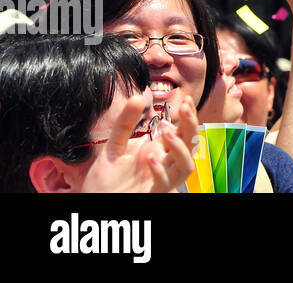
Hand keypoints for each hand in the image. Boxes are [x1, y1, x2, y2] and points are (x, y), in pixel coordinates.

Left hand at [82, 93, 196, 192]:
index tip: (185, 99)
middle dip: (191, 125)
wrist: (94, 203)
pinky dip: (161, 171)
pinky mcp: (153, 193)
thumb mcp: (114, 147)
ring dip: (180, 147)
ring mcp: (161, 179)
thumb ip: (125, 124)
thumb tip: (137, 97)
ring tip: (164, 131)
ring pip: (186, 165)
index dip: (188, 116)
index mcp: (160, 151)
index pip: (183, 132)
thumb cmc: (105, 181)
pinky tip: (150, 158)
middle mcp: (165, 164)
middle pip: (190, 145)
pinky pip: (166, 183)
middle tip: (184, 108)